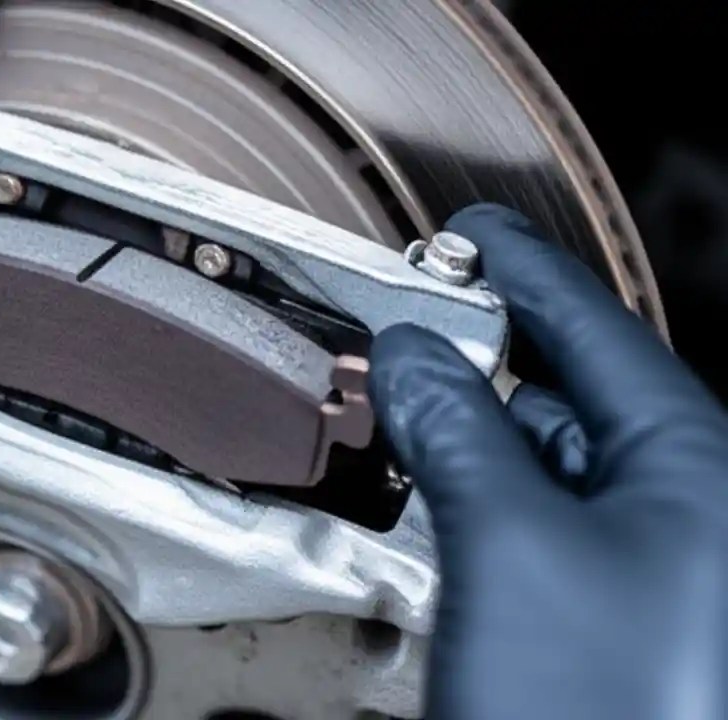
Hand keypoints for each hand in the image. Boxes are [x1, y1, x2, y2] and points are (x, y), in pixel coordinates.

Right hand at [368, 203, 727, 719]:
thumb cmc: (601, 706)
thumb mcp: (513, 545)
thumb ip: (460, 431)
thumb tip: (408, 351)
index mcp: (694, 467)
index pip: (595, 329)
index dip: (523, 268)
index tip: (470, 228)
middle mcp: (687, 510)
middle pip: (572, 395)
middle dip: (484, 356)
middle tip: (402, 323)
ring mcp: (653, 569)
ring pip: (553, 465)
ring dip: (475, 433)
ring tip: (405, 406)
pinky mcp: (609, 619)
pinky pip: (544, 527)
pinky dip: (483, 499)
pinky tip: (439, 494)